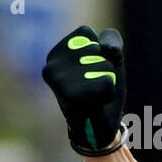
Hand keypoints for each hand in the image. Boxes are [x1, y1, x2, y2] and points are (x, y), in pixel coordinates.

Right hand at [41, 26, 126, 156]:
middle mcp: (50, 65)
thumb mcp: (110, 60)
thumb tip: (107, 48)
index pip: (87, 33)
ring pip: (103, 65)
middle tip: (94, 86)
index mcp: (55, 54)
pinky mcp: (70, 96)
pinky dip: (109, 92)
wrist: (97, 127)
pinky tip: (96, 103)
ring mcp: (58, 81)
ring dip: (108, 80)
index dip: (101, 51)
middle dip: (106, 67)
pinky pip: (107, 82)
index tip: (92, 69)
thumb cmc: (102, 90)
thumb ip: (111, 42)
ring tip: (95, 94)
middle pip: (97, 49)